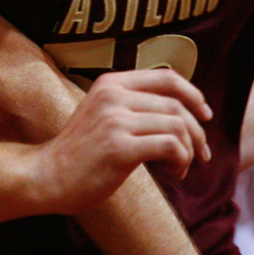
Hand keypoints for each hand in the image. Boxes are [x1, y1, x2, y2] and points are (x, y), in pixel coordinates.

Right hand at [31, 67, 210, 213]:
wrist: (47, 177)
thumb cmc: (81, 152)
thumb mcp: (103, 114)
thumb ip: (132, 104)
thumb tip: (182, 107)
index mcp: (110, 83)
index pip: (167, 77)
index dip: (194, 94)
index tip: (206, 115)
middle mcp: (112, 96)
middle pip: (177, 105)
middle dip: (198, 132)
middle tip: (202, 154)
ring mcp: (114, 120)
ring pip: (177, 125)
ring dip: (190, 150)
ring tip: (182, 167)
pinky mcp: (119, 148)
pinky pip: (170, 146)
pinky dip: (181, 161)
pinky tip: (174, 173)